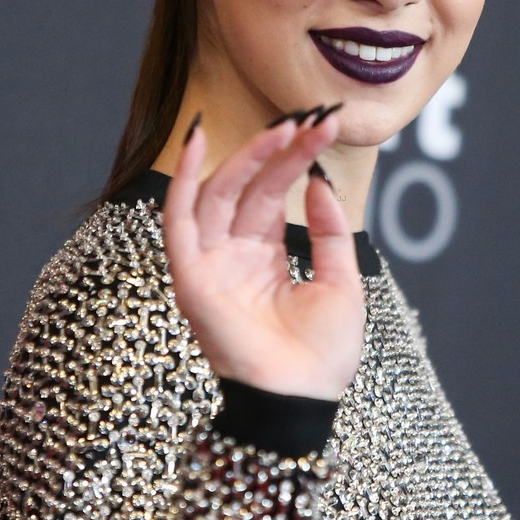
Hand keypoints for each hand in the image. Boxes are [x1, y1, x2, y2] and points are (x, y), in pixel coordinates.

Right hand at [161, 108, 365, 399]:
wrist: (302, 401)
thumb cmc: (321, 355)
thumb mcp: (341, 281)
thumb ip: (329, 232)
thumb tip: (319, 181)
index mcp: (263, 256)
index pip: (274, 192)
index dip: (297, 157)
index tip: (325, 125)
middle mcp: (232, 254)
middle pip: (251, 186)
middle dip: (281, 149)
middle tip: (313, 118)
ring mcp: (210, 264)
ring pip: (219, 193)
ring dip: (248, 155)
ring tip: (285, 126)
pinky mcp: (190, 278)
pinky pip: (178, 220)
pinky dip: (182, 180)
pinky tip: (196, 141)